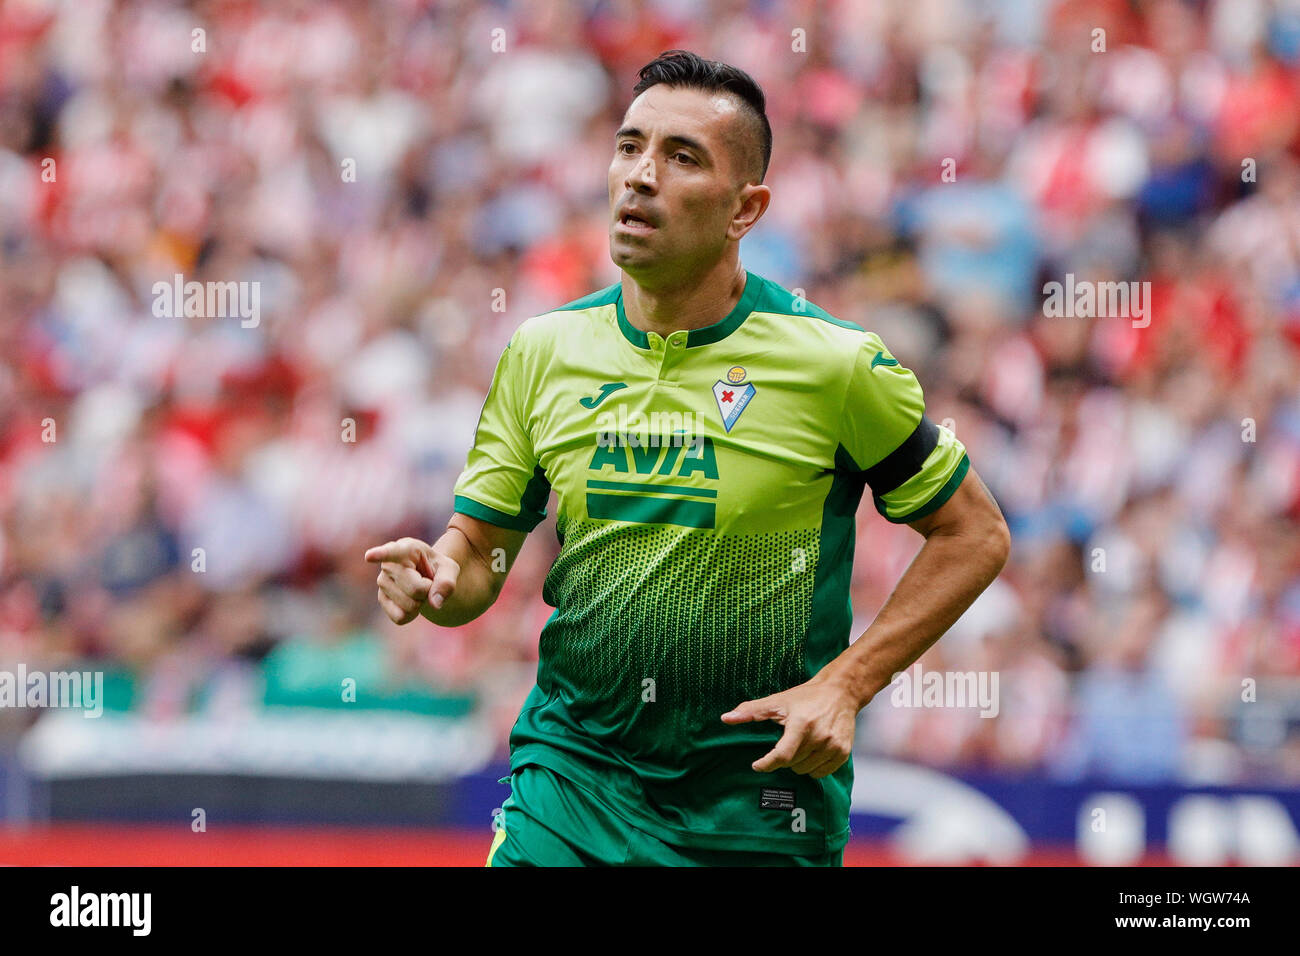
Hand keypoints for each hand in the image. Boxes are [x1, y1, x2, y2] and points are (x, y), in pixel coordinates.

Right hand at [364, 537, 459, 624]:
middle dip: (428, 591)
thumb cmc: (436, 568)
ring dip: (420, 603)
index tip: (369, 556)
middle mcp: (389, 564)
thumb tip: (435, 603)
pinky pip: (400, 617)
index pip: (392, 552)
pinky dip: (412, 615)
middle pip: (416, 589)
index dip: (380, 554)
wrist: (426, 577)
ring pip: (409, 606)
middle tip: (427, 581)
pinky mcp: (382, 599)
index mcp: (406, 548)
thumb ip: (447, 582)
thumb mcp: (449, 569)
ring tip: (418, 589)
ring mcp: (382, 582)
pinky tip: (411, 602)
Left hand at [721, 676, 859, 778]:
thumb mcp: (777, 701)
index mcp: (801, 724)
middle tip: (785, 743)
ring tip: (800, 746)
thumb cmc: (805, 697)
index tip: (757, 765)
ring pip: (806, 771)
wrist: (840, 692)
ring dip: (798, 764)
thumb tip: (725, 718)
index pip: (782, 756)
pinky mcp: (843, 752)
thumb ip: (750, 711)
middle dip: (784, 759)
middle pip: (792, 764)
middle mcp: (819, 737)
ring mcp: (833, 746)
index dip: (767, 764)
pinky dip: (813, 768)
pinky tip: (812, 753)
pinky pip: (822, 773)